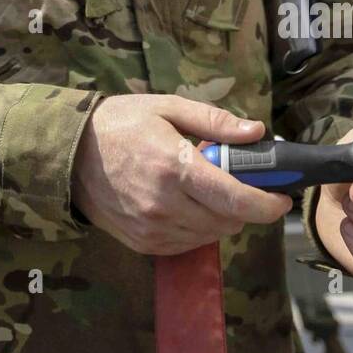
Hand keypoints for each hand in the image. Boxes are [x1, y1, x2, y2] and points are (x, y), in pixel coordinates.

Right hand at [71, 95, 292, 255]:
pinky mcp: (143, 243)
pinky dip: (199, 229)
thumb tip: (256, 133)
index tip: (282, 198)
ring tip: (209, 191)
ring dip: (222, 218)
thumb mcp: (167, 107)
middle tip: (241, 184)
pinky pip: (187, 245)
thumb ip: (214, 122)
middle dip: (245, 205)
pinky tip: (189, 206)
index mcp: (174, 167)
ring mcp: (152, 228)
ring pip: (210, 236)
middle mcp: (164, 204)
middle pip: (228, 221)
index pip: (235, 198)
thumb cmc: (121, 123)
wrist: (70, 153)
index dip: (267, 204)